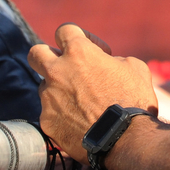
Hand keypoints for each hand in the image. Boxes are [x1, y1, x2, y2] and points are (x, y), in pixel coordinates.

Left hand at [27, 23, 158, 161]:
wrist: (125, 139)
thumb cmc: (133, 100)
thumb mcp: (134, 67)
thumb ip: (112, 60)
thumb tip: (105, 64)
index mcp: (79, 53)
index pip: (64, 30)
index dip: (81, 37)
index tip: (95, 51)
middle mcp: (57, 72)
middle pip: (35, 53)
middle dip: (47, 56)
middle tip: (64, 67)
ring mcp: (49, 98)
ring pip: (44, 86)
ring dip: (58, 89)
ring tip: (80, 102)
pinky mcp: (46, 121)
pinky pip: (49, 113)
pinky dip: (62, 115)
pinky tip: (79, 122)